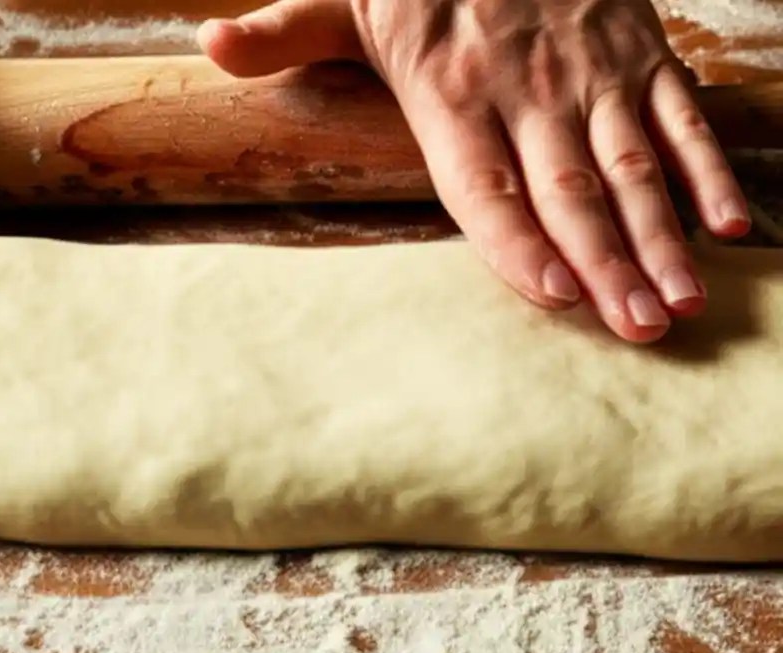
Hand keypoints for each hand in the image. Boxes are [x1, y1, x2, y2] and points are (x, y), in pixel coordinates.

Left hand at [198, 0, 750, 342]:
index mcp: (451, 88)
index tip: (550, 294)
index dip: (515, 239)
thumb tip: (211, 47)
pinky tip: (729, 226)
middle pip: (569, 188)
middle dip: (605, 262)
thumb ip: (282, 33)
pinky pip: (680, 114)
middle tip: (636, 330)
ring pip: (633, 161)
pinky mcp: (637, 53)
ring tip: (681, 301)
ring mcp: (590, 72)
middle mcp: (527, 87)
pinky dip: (708, 168)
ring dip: (661, 234)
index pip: (484, 179)